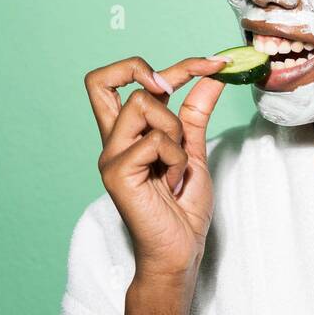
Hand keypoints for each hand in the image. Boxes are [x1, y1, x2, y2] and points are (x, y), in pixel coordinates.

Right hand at [84, 55, 229, 287]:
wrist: (180, 250)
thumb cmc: (183, 208)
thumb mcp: (194, 150)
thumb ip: (196, 112)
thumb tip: (213, 73)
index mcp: (127, 134)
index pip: (118, 80)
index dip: (160, 64)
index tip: (209, 65)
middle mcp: (112, 140)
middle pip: (101, 79)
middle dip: (148, 71)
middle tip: (175, 88)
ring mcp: (110, 156)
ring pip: (142, 104)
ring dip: (175, 131)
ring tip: (177, 167)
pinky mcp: (116, 173)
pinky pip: (154, 141)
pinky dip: (176, 159)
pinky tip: (172, 183)